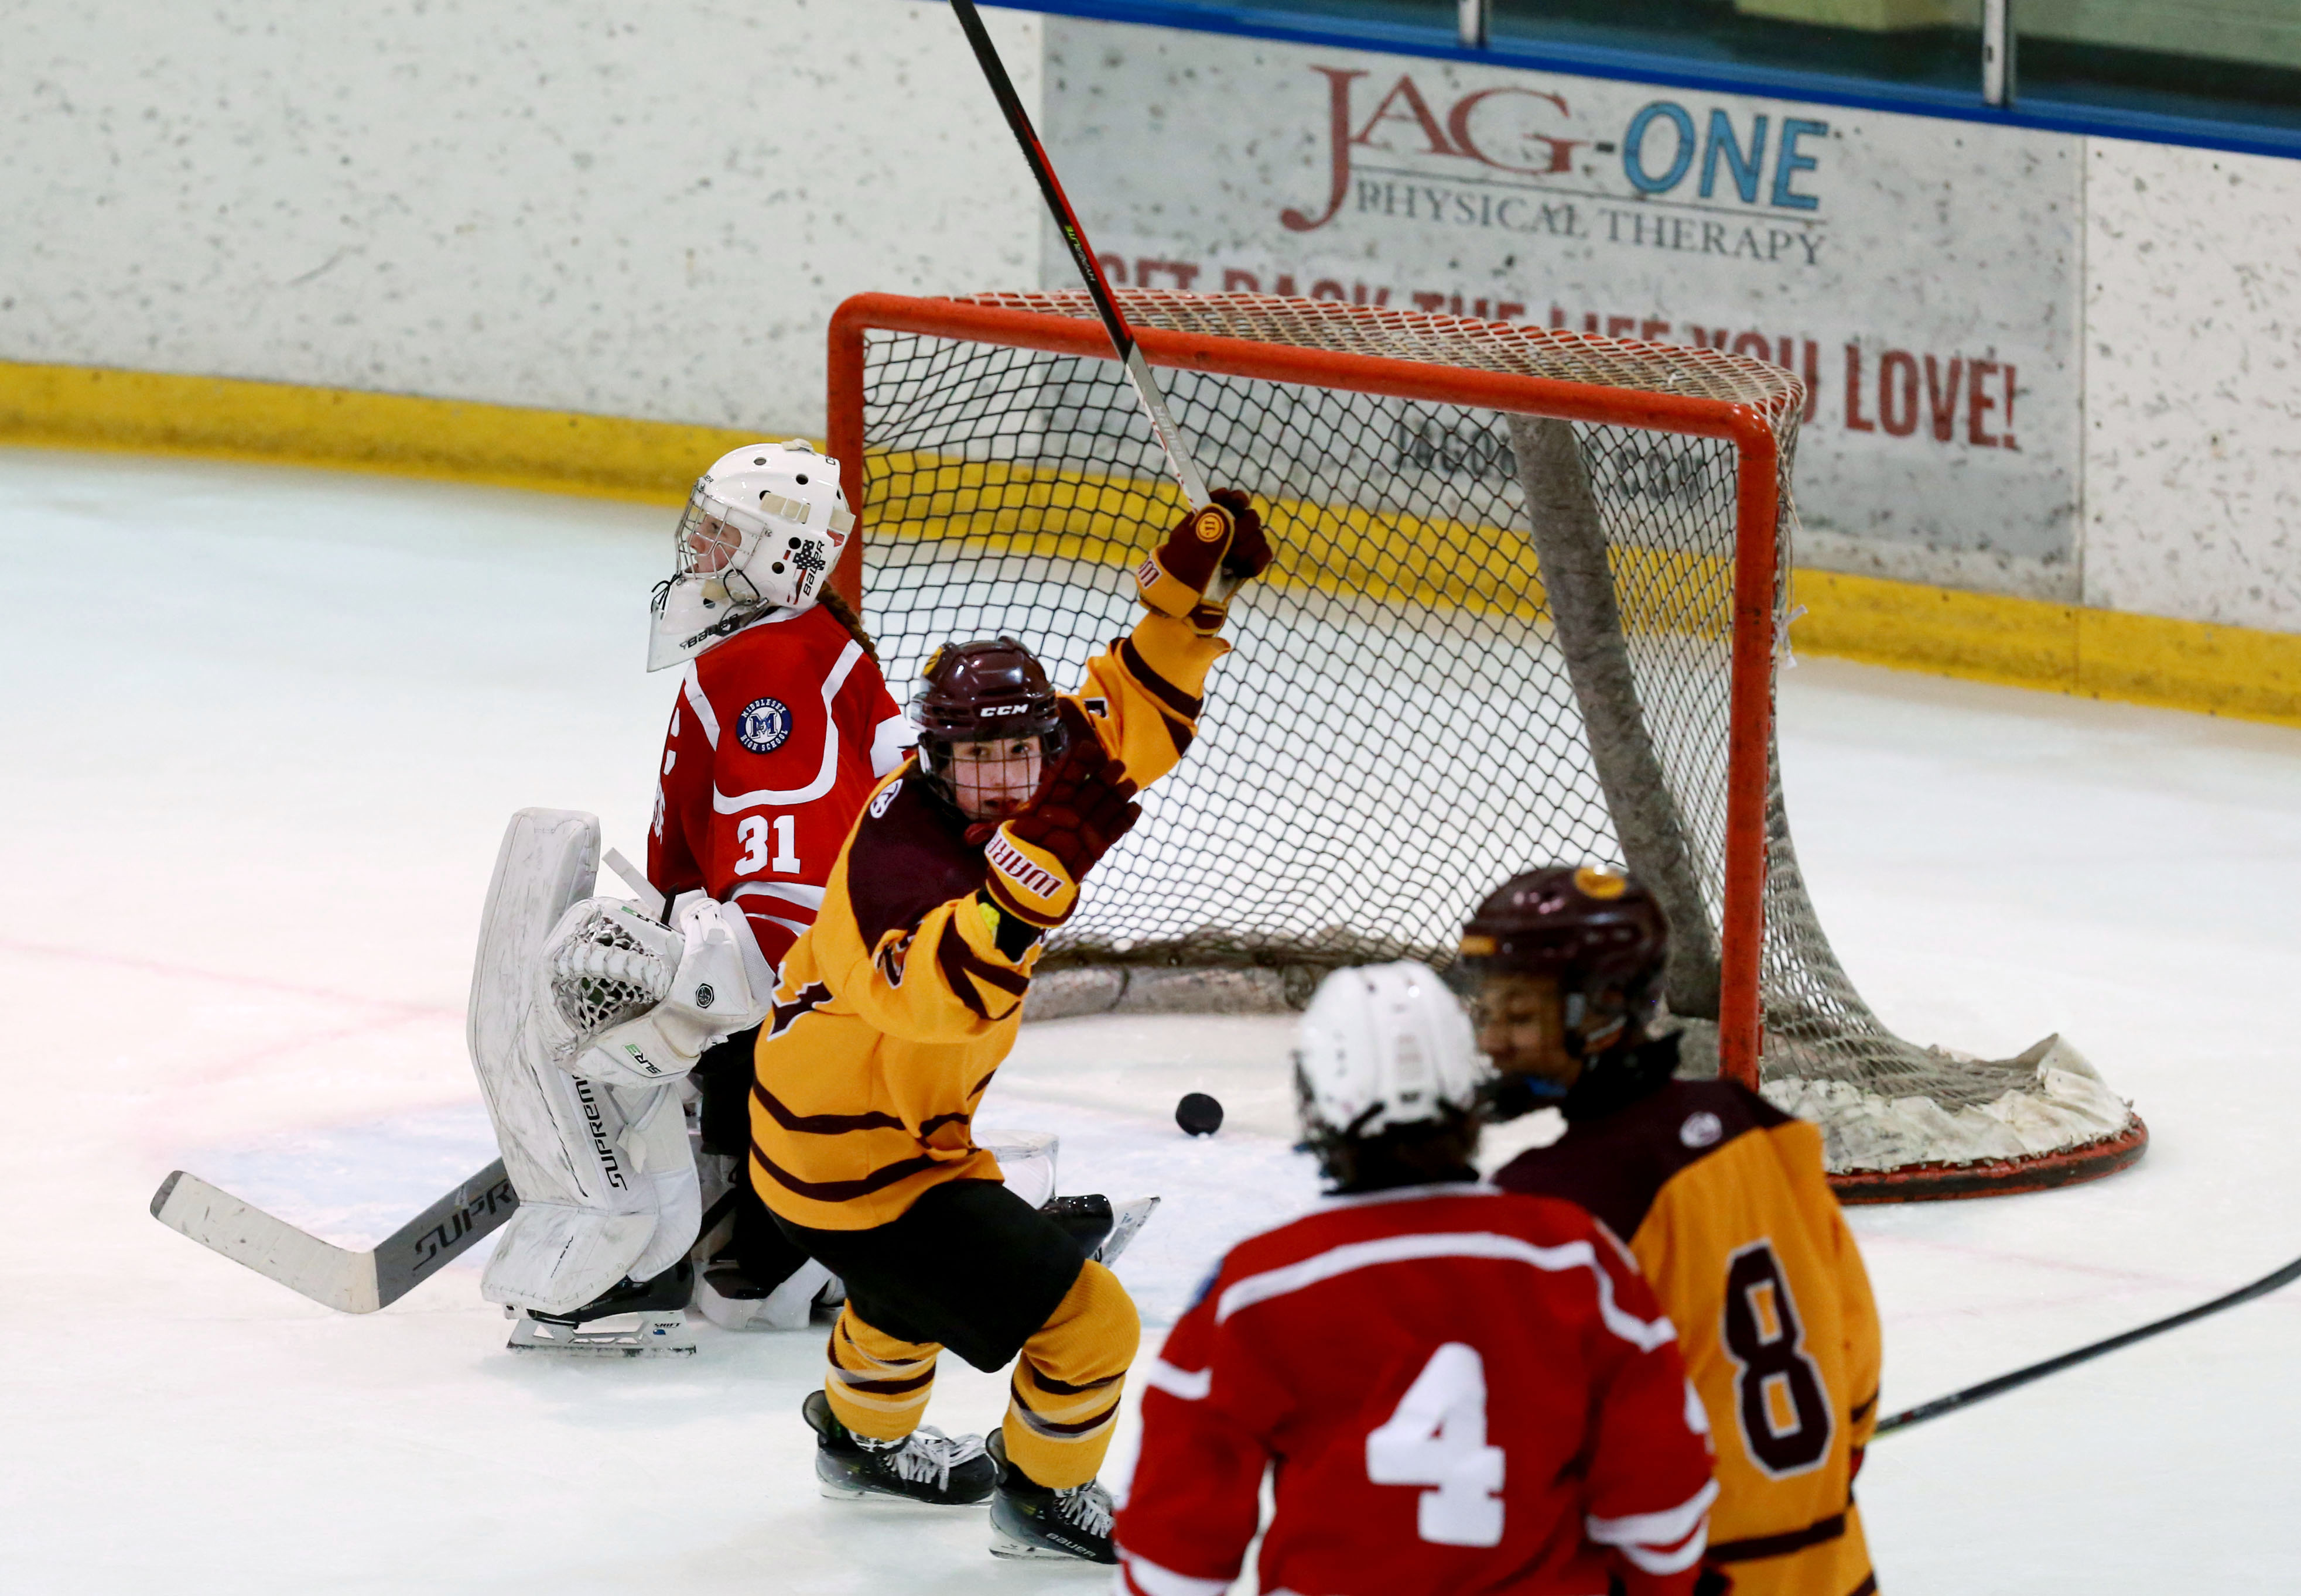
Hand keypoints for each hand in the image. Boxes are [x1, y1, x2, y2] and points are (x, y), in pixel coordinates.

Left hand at [978, 707, 1140, 927]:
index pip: (1061, 778)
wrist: (1027, 889)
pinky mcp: (1095, 848)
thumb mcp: (1003, 839)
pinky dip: (1124, 822)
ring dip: (1117, 795)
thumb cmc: (1014, 858)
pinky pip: (1113, 832)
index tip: (1085, 747)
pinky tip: (1135, 808)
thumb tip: (968, 837)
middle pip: (1087, 790)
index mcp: (1045, 803)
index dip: (1074, 763)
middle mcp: (1066, 812)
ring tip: (1129, 782)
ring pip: (1103, 808)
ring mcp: (1082, 829)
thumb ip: (989, 833)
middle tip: (1114, 763)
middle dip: (1102, 776)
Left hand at [1135, 488, 1270, 633]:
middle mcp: (1221, 530)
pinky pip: (1265, 553)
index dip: (1234, 500)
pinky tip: (1240, 572)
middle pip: (1249, 516)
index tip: (1237, 506)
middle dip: (1242, 534)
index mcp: (1203, 519)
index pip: (1225, 497)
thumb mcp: (1191, 552)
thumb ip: (1210, 528)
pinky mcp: (1247, 564)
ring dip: (1245, 553)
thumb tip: (1226, 510)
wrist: (1186, 611)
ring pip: (1259, 535)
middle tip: (1226, 551)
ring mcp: (1236, 547)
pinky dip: (1255, 563)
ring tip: (1228, 567)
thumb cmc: (1182, 579)